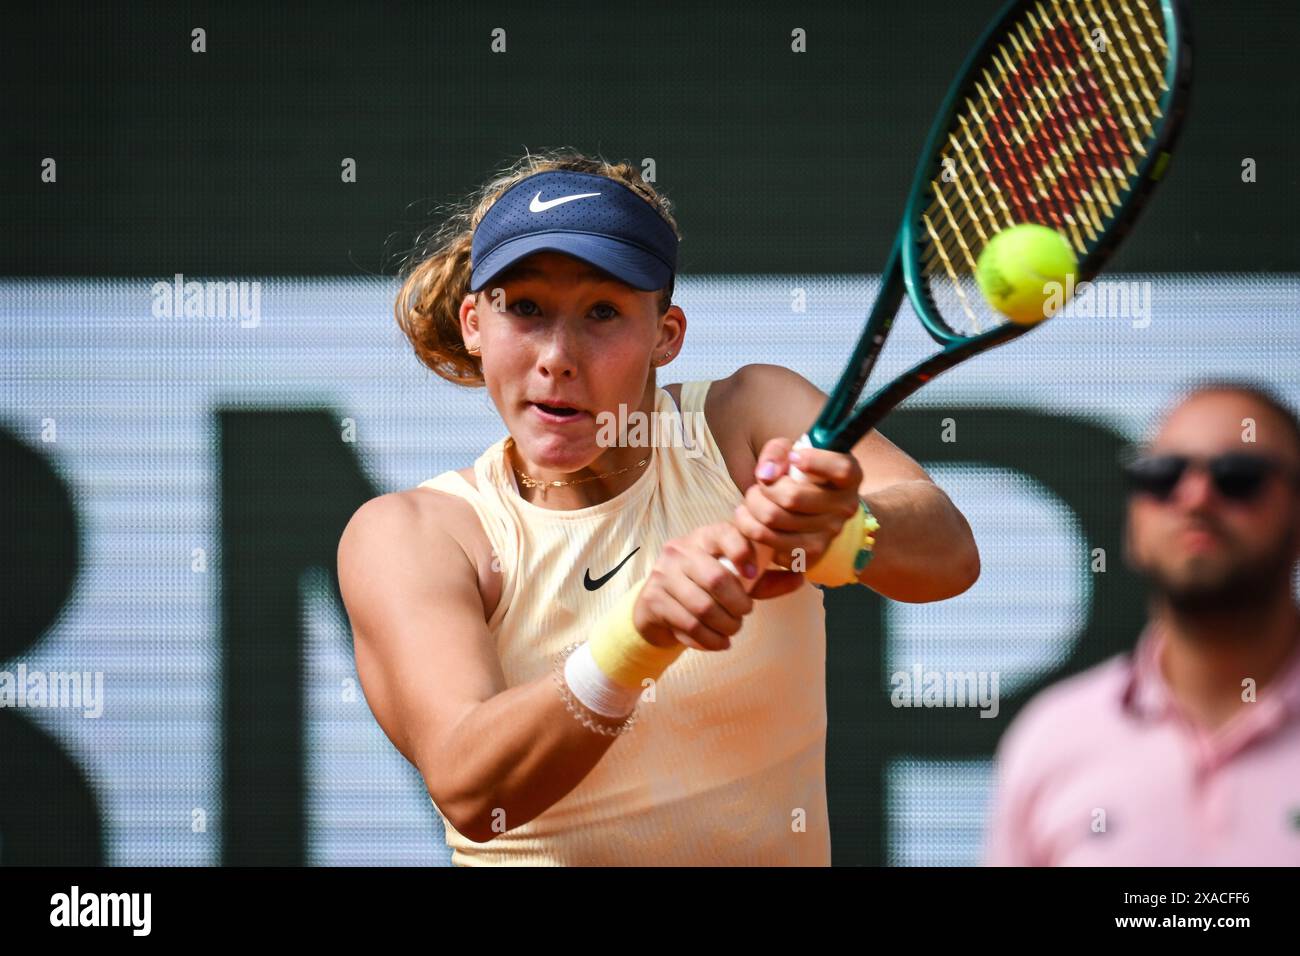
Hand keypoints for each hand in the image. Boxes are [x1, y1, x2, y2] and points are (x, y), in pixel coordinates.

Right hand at [633, 522, 801, 651]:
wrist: (657, 607)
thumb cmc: (706, 588)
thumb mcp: (737, 580)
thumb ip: (767, 579)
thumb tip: (800, 578)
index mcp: (704, 537)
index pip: (725, 534)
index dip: (743, 553)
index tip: (753, 575)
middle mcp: (680, 550)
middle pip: (717, 579)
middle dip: (738, 604)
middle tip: (745, 614)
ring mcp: (662, 574)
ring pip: (702, 607)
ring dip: (726, 625)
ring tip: (732, 629)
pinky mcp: (653, 600)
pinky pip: (688, 625)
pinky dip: (710, 639)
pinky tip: (719, 641)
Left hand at [731, 437, 863, 574]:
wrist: (814, 512)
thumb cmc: (800, 476)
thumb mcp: (792, 452)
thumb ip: (777, 452)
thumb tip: (766, 474)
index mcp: (849, 478)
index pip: (841, 470)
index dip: (814, 462)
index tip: (793, 457)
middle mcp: (844, 508)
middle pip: (792, 497)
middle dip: (763, 488)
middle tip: (759, 485)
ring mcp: (829, 535)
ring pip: (774, 520)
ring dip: (751, 508)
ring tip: (751, 501)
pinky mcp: (810, 556)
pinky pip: (768, 544)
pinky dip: (750, 529)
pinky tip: (754, 520)